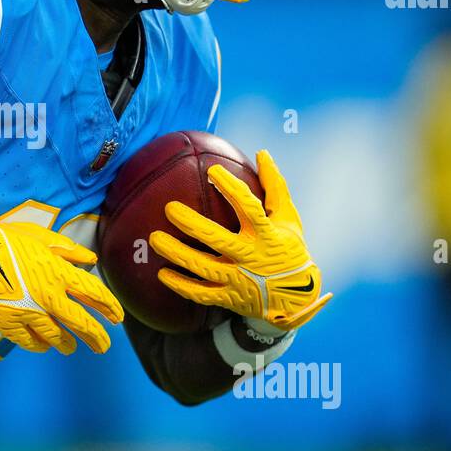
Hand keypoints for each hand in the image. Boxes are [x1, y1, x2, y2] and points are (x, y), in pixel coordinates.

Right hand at [0, 212, 123, 353]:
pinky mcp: (8, 324)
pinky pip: (29, 341)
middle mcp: (47, 297)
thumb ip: (67, 250)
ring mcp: (28, 313)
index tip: (117, 317)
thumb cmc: (2, 238)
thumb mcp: (39, 235)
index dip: (109, 307)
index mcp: (57, 272)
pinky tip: (44, 346)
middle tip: (103, 346)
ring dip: (67, 343)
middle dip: (96, 337)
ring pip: (56, 336)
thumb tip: (91, 260)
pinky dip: (40, 345)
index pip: (93, 294)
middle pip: (81, 323)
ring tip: (71, 348)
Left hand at [149, 150, 330, 330]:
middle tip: (169, 208)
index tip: (212, 171)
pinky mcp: (229, 297)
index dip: (231, 189)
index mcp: (267, 236)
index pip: (249, 208)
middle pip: (218, 240)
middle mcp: (251, 258)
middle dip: (192, 224)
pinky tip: (161, 273)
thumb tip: (262, 152)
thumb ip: (275, 186)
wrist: (295, 298)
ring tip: (154, 239)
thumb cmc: (288, 249)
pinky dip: (182, 285)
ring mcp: (239, 280)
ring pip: (204, 268)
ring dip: (178, 254)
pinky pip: (201, 293)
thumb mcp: (288, 218)